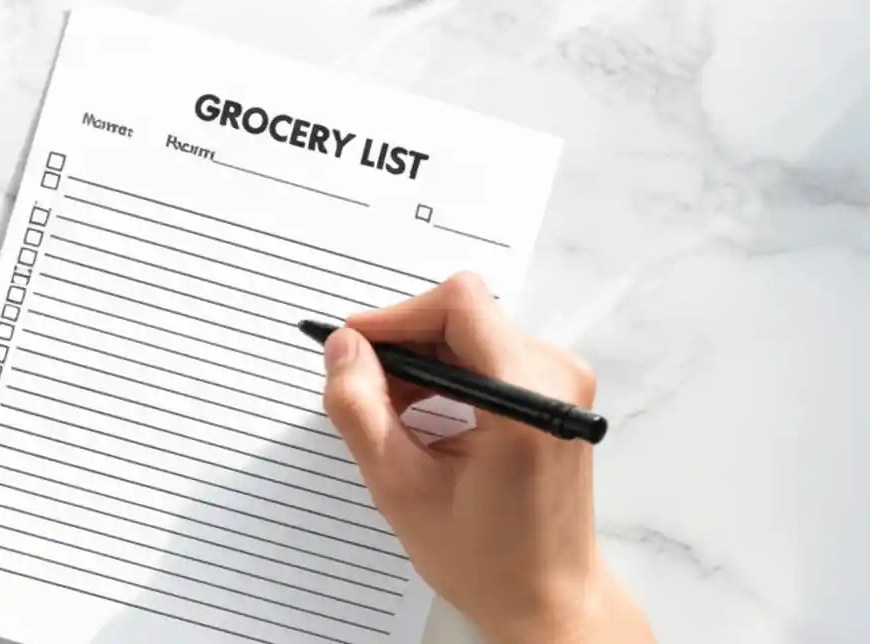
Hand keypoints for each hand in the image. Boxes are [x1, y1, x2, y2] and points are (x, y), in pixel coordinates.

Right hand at [322, 273, 652, 642]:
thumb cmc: (486, 558)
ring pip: (471, 331)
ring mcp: (561, 382)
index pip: (458, 305)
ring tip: (388, 410)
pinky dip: (445, 374)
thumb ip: (361, 409)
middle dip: (404, 344)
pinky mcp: (553, 392)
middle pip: (463, 315)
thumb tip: (342, 347)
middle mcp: (556, 376)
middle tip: (361, 387)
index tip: (353, 345)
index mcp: (526, 397)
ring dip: (421, 361)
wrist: (548, 597)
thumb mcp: (401, 487)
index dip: (396, 316)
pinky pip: (488, 353)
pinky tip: (418, 413)